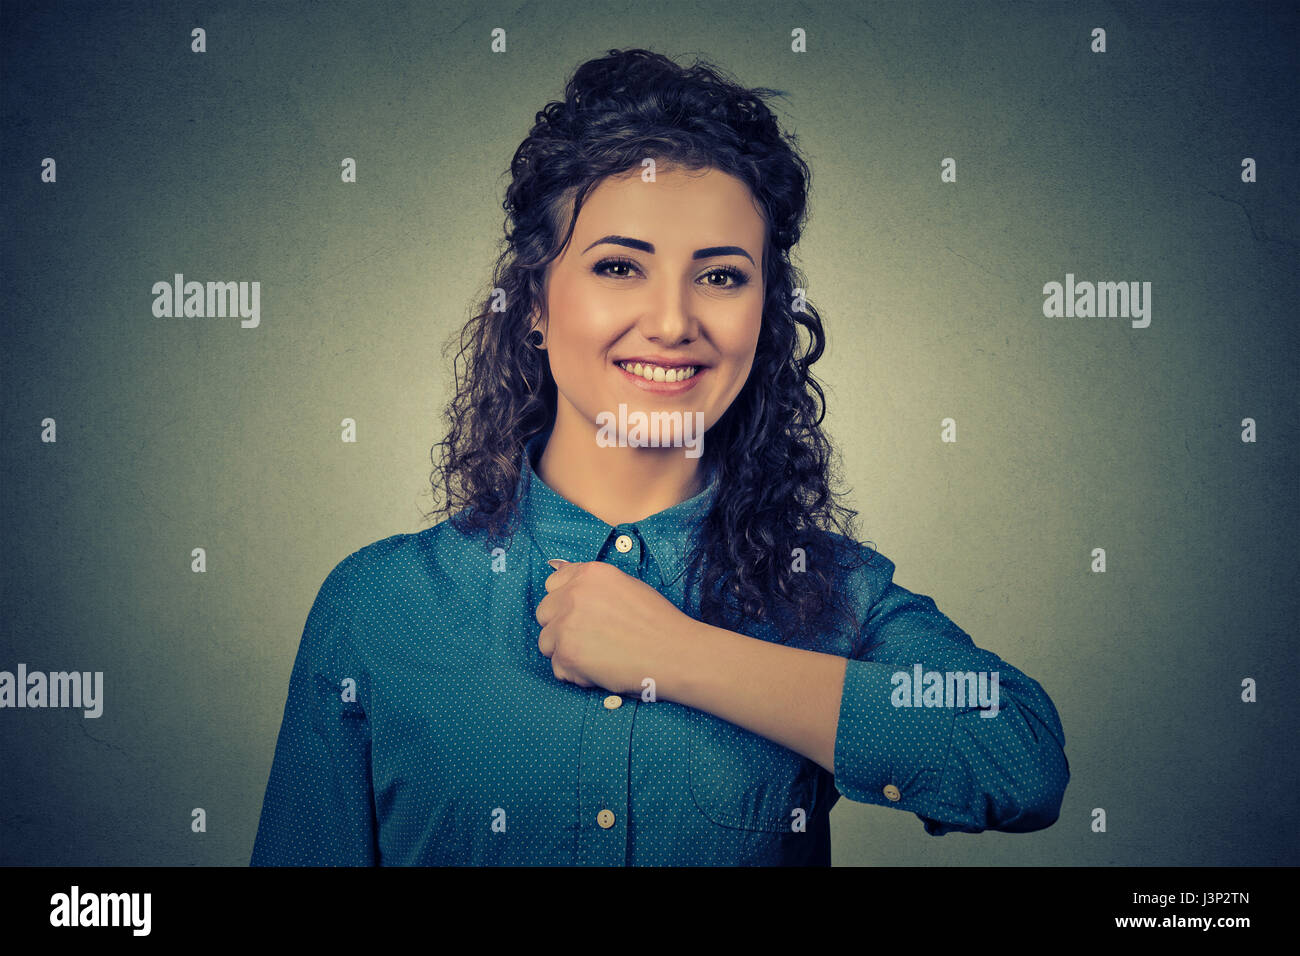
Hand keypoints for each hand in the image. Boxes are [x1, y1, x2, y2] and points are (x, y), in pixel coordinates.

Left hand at [535, 558, 695, 697]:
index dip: (563, 601)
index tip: (575, 614)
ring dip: (564, 651)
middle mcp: (573, 595)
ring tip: (595, 657)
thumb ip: (593, 587)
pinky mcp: (567, 655)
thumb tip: (568, 585)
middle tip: (586, 639)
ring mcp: (566, 625)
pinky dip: (574, 674)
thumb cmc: (658, 622)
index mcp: (589, 574)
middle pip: (543, 612)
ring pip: (546, 642)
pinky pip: (557, 668)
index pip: (553, 583)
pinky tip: (599, 670)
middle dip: (559, 626)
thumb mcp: (626, 586)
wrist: (673, 652)